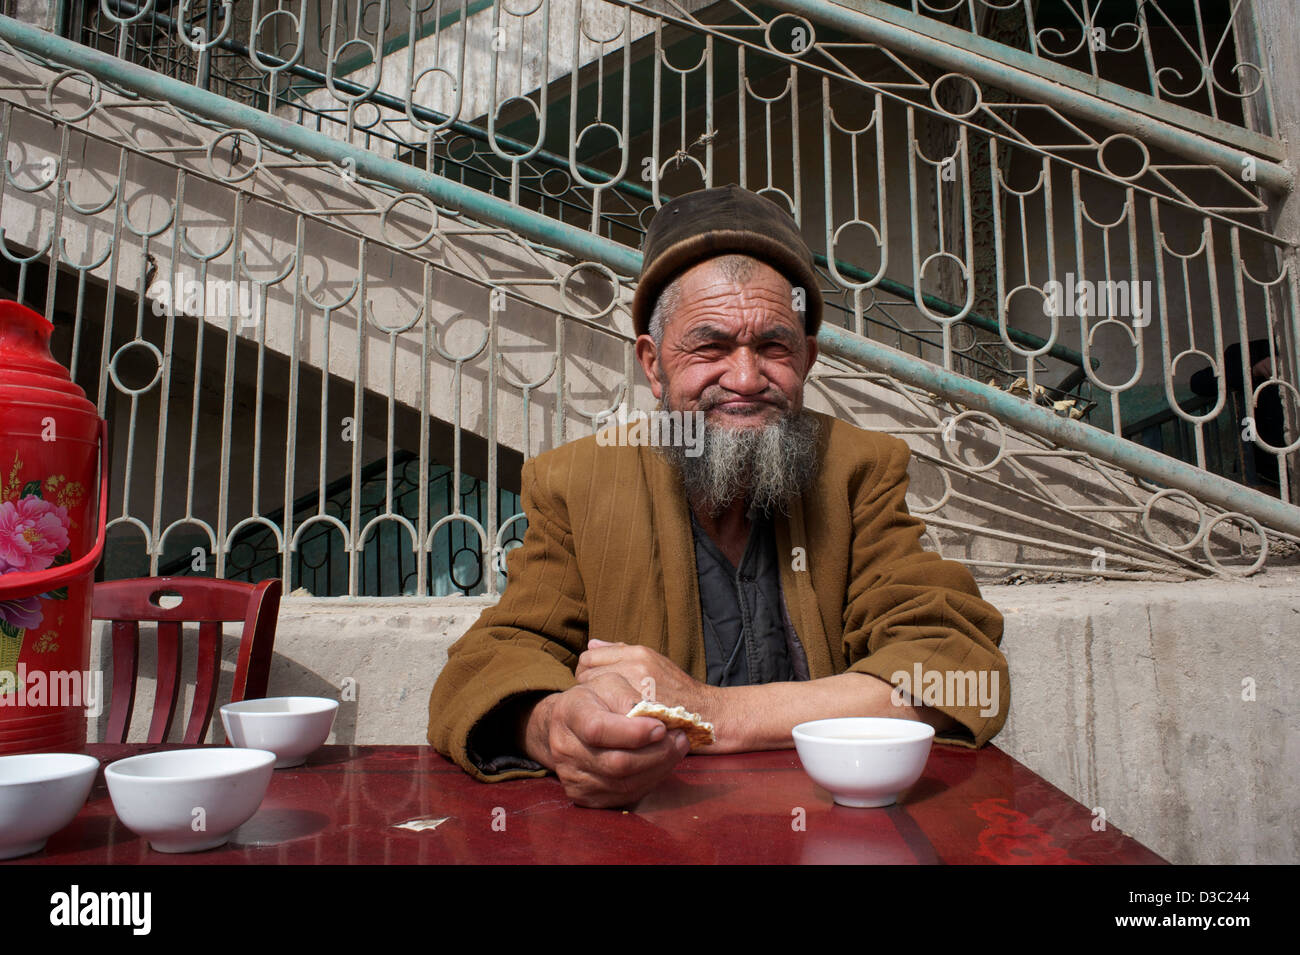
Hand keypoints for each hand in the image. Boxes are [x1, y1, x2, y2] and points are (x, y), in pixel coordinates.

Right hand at [522, 671, 689, 808]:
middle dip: (657, 753)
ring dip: (658, 768)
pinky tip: (659, 765)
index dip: (634, 733)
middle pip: (617, 763)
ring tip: (676, 750)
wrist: (562, 726)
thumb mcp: (611, 684)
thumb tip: (658, 719)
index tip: (661, 727)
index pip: (598, 730)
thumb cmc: (594, 700)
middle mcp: (564, 748)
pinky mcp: (583, 796)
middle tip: (680, 739)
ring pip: (624, 784)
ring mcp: (572, 777)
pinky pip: (623, 796)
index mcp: (569, 713)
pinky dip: (648, 782)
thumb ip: (631, 698)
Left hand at [576, 639, 716, 714]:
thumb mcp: (654, 662)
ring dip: (594, 706)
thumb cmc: (680, 691)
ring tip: (604, 714)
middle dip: (587, 690)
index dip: (586, 672)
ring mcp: (635, 691)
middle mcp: (635, 667)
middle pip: (585, 677)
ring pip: (592, 697)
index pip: (588, 657)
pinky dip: (603, 721)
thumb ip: (621, 652)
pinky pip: (604, 716)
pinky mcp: (636, 715)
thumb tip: (592, 643)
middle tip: (598, 703)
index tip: (593, 686)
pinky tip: (611, 725)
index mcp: (638, 653)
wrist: (709, 715)